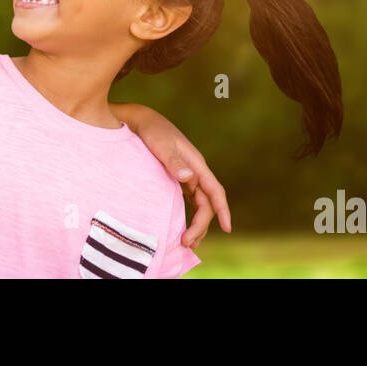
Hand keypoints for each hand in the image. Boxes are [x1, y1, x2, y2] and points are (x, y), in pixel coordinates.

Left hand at [109, 102, 230, 248]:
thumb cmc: (151, 132)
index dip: (223, 210)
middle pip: (206, 203)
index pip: (215, 191)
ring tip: (187, 243)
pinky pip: (189, 201)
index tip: (228, 229)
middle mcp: (195, 172)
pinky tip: (182, 228)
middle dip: (201, 225)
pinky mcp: (177, 179)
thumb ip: (173, 162)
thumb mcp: (161, 145)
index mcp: (196, 164)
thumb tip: (189, 178)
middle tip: (186, 243)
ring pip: (199, 205)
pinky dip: (188, 216)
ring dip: (196, 224)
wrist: (138, 122)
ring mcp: (187, 176)